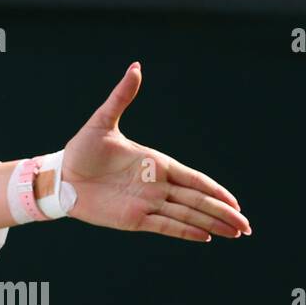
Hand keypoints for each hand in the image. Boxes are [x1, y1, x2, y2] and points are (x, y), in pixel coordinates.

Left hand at [62, 62, 251, 242]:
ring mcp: (145, 203)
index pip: (193, 179)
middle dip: (222, 212)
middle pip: (197, 200)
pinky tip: (205, 238)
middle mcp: (155, 185)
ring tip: (235, 233)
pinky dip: (185, 232)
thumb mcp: (103, 121)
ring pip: (186, 215)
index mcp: (155, 163)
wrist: (59, 175)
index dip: (215, 190)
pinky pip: (164, 226)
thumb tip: (135, 67)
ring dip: (210, 224)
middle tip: (247, 225)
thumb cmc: (81, 149)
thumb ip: (121, 97)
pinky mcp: (132, 218)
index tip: (236, 201)